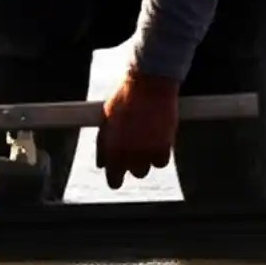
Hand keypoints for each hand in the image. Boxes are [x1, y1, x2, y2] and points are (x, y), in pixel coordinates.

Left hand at [95, 71, 179, 188]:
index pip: (113, 180)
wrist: (149, 84)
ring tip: (146, 140)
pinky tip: (158, 139)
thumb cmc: (126, 97)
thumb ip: (104, 145)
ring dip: (146, 159)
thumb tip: (102, 163)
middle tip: (135, 149)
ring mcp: (146, 152)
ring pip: (147, 169)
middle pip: (133, 173)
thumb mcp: (106, 120)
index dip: (116, 179)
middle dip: (133, 163)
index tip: (118, 176)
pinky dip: (160, 154)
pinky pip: (161, 162)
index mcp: (111, 148)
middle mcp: (128, 154)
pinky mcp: (164, 147)